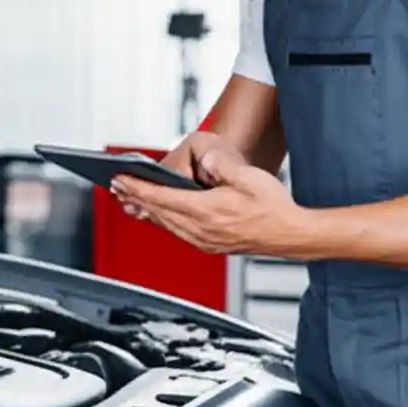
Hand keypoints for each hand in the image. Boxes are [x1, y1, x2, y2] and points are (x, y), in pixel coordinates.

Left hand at [112, 158, 311, 255]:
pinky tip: (157, 214)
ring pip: (166, 224)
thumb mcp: (249, 177)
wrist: (291, 234)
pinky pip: (177, 232)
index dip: (138, 188)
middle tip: (116, 186)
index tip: (120, 179)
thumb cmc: (273, 206)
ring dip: (146, 210)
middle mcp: (201, 230)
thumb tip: (204, 161)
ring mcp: (204, 240)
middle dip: (135, 197)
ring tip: (129, 199)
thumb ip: (222, 167)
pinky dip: (162, 221)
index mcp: (207, 212)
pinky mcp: (210, 245)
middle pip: (158, 212)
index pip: (162, 197)